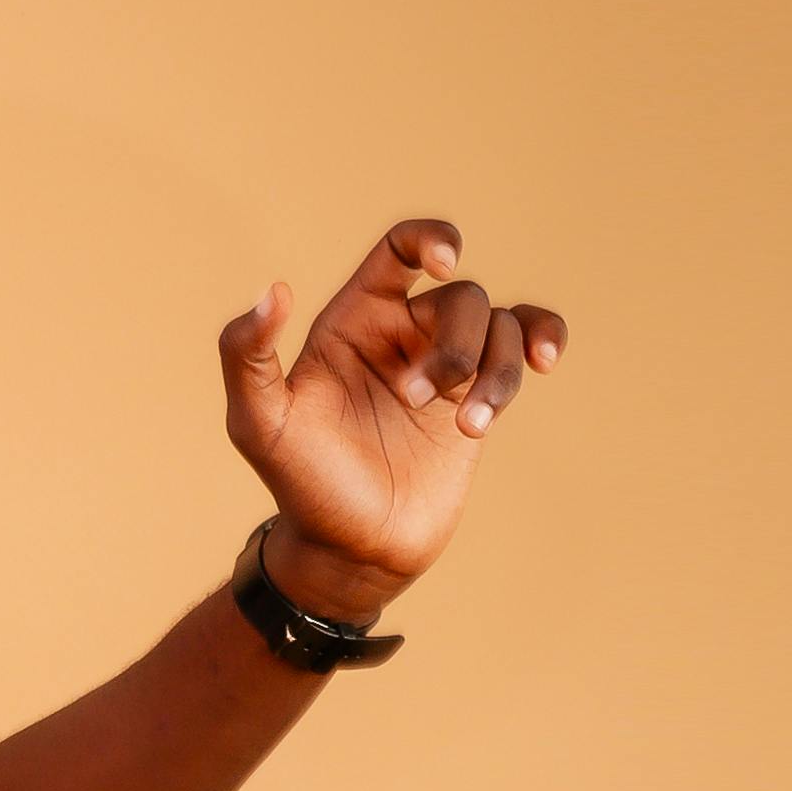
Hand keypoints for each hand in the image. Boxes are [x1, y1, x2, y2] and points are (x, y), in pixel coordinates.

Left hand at [219, 220, 566, 616]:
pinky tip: (544, 361)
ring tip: (467, 428)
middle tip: (412, 403)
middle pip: (462, 298)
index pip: (399, 249)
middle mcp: (404, 333)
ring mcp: (446, 363)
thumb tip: (276, 291)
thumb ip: (247, 357)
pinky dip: (543, 338)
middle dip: (451, 348)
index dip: (429, 239)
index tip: (444, 262)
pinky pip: (524, 341)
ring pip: (500, 325)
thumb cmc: (300, 485)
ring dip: (495, 372)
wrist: (350, 551)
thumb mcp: (257, 424)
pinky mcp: (477, 396)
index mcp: (354, 320)